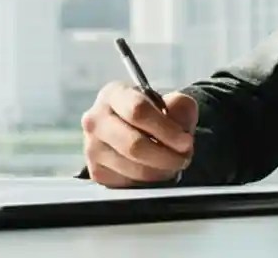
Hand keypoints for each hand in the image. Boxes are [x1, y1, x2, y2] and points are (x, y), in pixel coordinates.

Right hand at [81, 81, 197, 186]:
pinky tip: (156, 170)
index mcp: (113, 94)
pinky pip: (128, 183)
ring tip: (173, 164)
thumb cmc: (154, 115)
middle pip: (133, 144)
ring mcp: (92, 147)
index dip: (166, 130)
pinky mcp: (96, 171)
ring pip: (133, 167)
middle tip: (184, 158)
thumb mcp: (172, 102)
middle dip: (166, 156)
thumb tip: (177, 120)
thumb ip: (180, 106)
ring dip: (161, 171)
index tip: (186, 141)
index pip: (138, 111)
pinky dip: (149, 181)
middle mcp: (95, 120)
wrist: (137, 131)